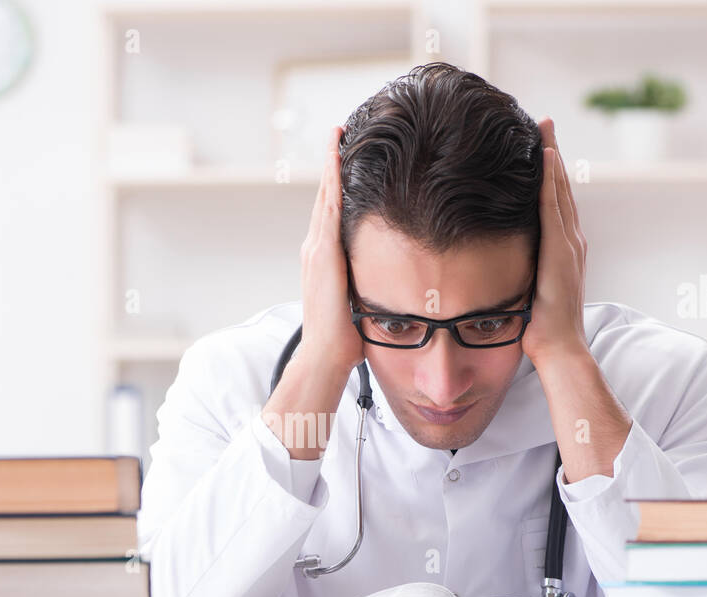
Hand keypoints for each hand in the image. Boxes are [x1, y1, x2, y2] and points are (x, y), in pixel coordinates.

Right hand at [297, 124, 365, 374]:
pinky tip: (337, 159)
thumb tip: (390, 277)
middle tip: (339, 130)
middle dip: (331, 162)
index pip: (332, 211)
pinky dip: (331, 182)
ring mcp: (316, 249)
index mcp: (324, 258)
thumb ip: (366, 281)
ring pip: (325, 196)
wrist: (326, 355)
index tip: (345, 156)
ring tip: (337, 133)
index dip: (337, 182)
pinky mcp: (322, 253)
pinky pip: (328, 208)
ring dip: (330, 163)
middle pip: (325, 195)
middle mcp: (315, 248)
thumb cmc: (345, 337)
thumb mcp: (358, 300)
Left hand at [522, 117, 589, 367]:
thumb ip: (519, 273)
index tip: (539, 147)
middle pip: (561, 188)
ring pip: (560, 191)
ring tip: (545, 128)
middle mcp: (572, 242)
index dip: (548, 175)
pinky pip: (554, 208)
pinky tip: (544, 158)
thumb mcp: (526, 292)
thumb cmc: (539, 329)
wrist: (559, 348)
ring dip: (553, 158)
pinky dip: (550, 181)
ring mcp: (570, 244)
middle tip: (544, 123)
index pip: (555, 203)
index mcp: (564, 250)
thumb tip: (496, 265)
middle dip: (552, 154)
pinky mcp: (562, 250)